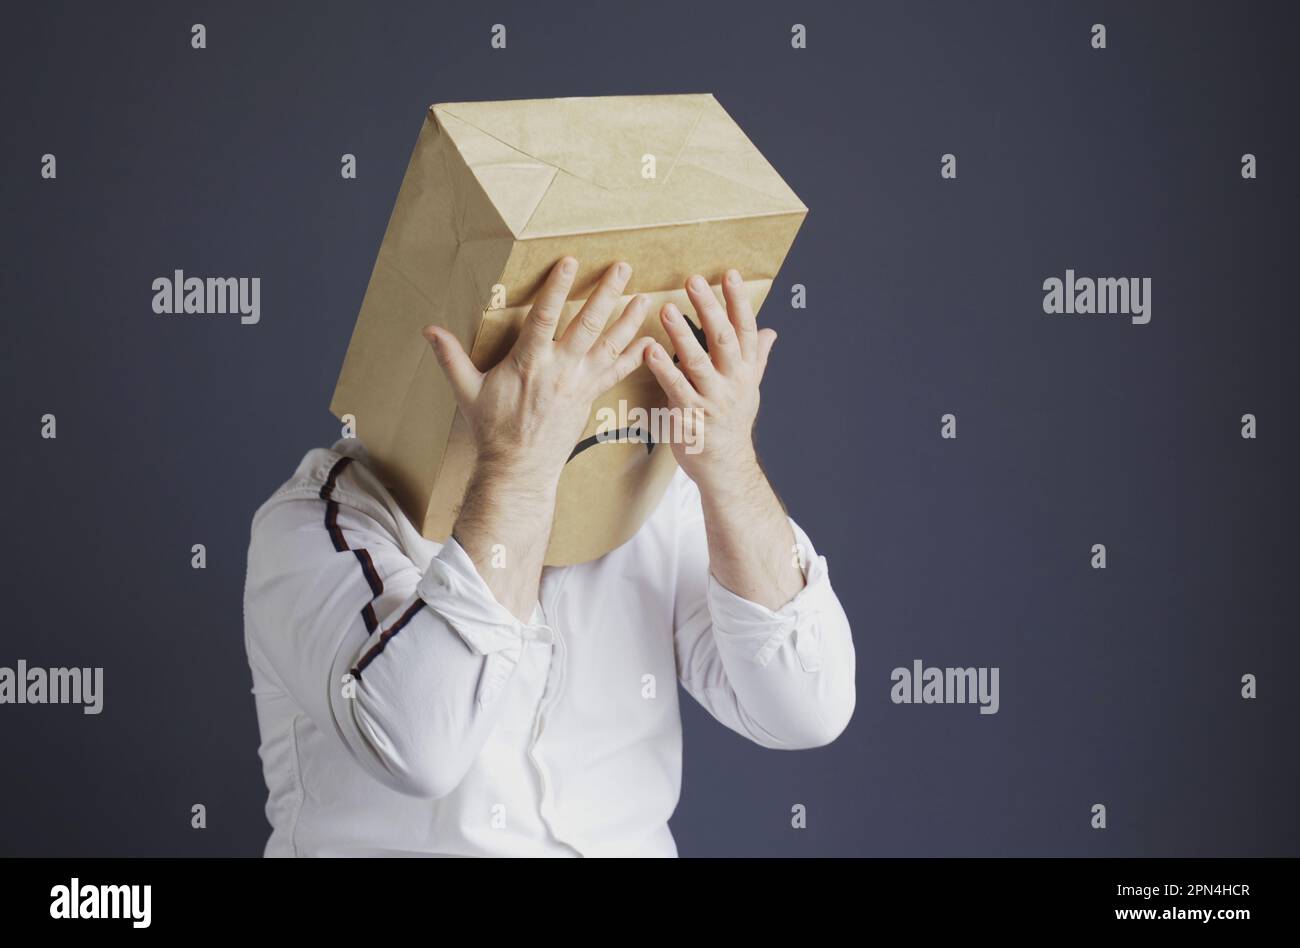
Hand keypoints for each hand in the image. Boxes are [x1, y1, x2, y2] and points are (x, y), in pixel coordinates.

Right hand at [424, 257, 654, 488]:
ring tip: (645, 297)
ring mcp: (579, 384)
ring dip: (628, 320)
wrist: (519, 469)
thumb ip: (451, 358)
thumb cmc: (492, 429)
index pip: (545, 317)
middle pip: (588, 325)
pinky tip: (650, 342)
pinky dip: (635, 358)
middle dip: (606, 294)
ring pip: (610, 346)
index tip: (571, 262)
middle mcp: (559, 370)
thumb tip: (428, 330)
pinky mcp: (590, 398)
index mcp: (529, 363)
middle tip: (622, 267)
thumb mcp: (466, 391)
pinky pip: (616, 374)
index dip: (558, 288)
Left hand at [644, 269, 776, 494]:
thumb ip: (756, 357)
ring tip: (666, 310)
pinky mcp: (691, 417)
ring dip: (681, 335)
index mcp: (745, 371)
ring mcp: (712, 400)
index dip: (737, 301)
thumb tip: (771, 331)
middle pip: (723, 339)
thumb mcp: (750, 388)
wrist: (727, 467)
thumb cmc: (733, 423)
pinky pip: (675, 389)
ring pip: (697, 362)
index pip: (745, 329)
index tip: (729, 274)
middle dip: (709, 308)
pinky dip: (663, 369)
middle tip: (694, 281)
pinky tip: (649, 350)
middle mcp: (733, 382)